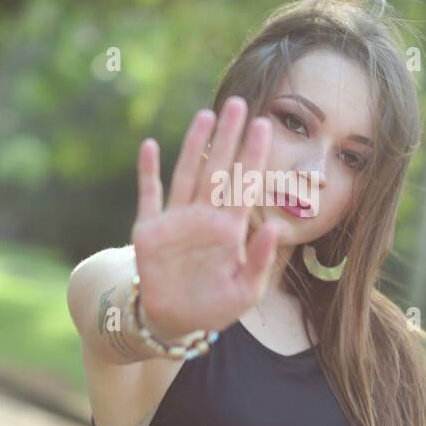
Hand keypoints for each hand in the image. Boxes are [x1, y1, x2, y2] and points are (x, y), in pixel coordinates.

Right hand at [130, 96, 278, 340]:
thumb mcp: (247, 291)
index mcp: (230, 228)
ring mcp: (177, 220)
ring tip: (205, 115)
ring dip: (194, 145)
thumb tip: (276, 228)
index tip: (265, 125)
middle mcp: (204, 216)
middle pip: (218, 168)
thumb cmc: (216, 305)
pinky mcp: (149, 229)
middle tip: (239, 103)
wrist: (175, 321)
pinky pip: (149, 194)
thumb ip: (261, 260)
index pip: (245, 184)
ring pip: (188, 173)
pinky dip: (148, 171)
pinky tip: (149, 145)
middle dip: (228, 137)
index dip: (254, 155)